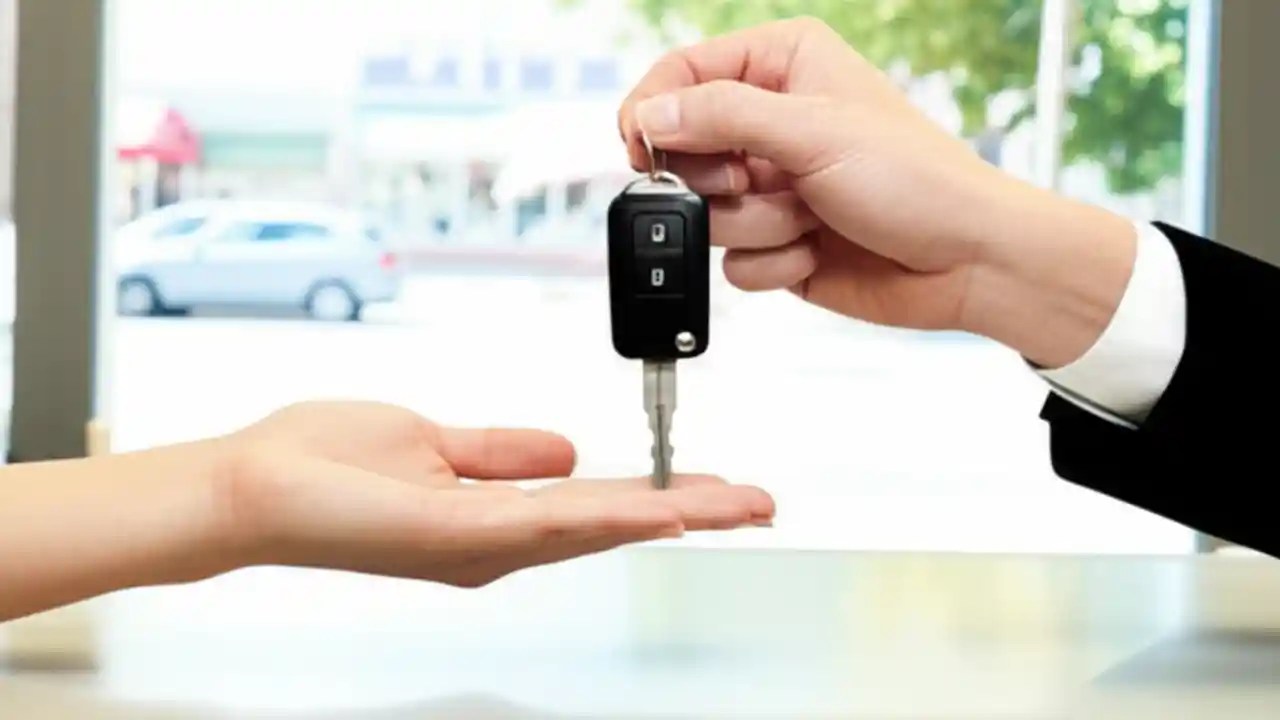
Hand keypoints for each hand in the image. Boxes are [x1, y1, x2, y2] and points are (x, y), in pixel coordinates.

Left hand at [217, 401, 774, 587]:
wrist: (249, 485)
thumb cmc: (321, 465)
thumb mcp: (434, 441)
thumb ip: (502, 450)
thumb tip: (567, 450)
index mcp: (493, 514)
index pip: (596, 502)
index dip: (661, 495)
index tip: (717, 488)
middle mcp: (495, 541)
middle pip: (611, 521)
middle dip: (692, 511)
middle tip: (762, 504)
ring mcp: (477, 543)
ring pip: (593, 526)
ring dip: (670, 513)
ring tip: (735, 504)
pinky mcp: (452, 534)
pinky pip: (544, 523)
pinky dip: (607, 514)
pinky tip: (654, 507)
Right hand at [618, 17, 1136, 367]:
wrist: (967, 262)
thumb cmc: (919, 181)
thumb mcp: (814, 132)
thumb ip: (722, 117)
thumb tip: (652, 115)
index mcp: (783, 66)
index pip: (683, 72)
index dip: (655, 110)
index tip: (644, 145)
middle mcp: (771, 123)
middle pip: (684, 149)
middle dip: (718, 180)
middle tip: (757, 181)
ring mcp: (771, 186)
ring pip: (706, 213)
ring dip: (758, 225)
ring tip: (811, 216)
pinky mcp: (776, 241)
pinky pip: (732, 260)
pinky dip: (773, 262)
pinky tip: (817, 248)